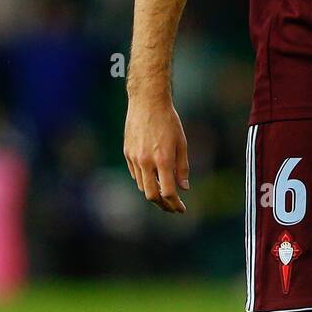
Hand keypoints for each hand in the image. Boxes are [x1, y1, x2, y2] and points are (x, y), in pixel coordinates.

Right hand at [124, 95, 189, 212]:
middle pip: (152, 195)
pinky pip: (135, 174)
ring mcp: (134, 157)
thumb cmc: (168, 121)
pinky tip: (153, 179)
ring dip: (153, 194)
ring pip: (142, 186)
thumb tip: (184, 188)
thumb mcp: (181, 143)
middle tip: (172, 207)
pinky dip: (145, 181)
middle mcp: (146, 161)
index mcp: (163, 159)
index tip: (181, 209)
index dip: (175, 204)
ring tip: (165, 195)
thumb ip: (182, 167)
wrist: (147, 102)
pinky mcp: (127, 153)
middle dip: (163, 205)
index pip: (168, 192)